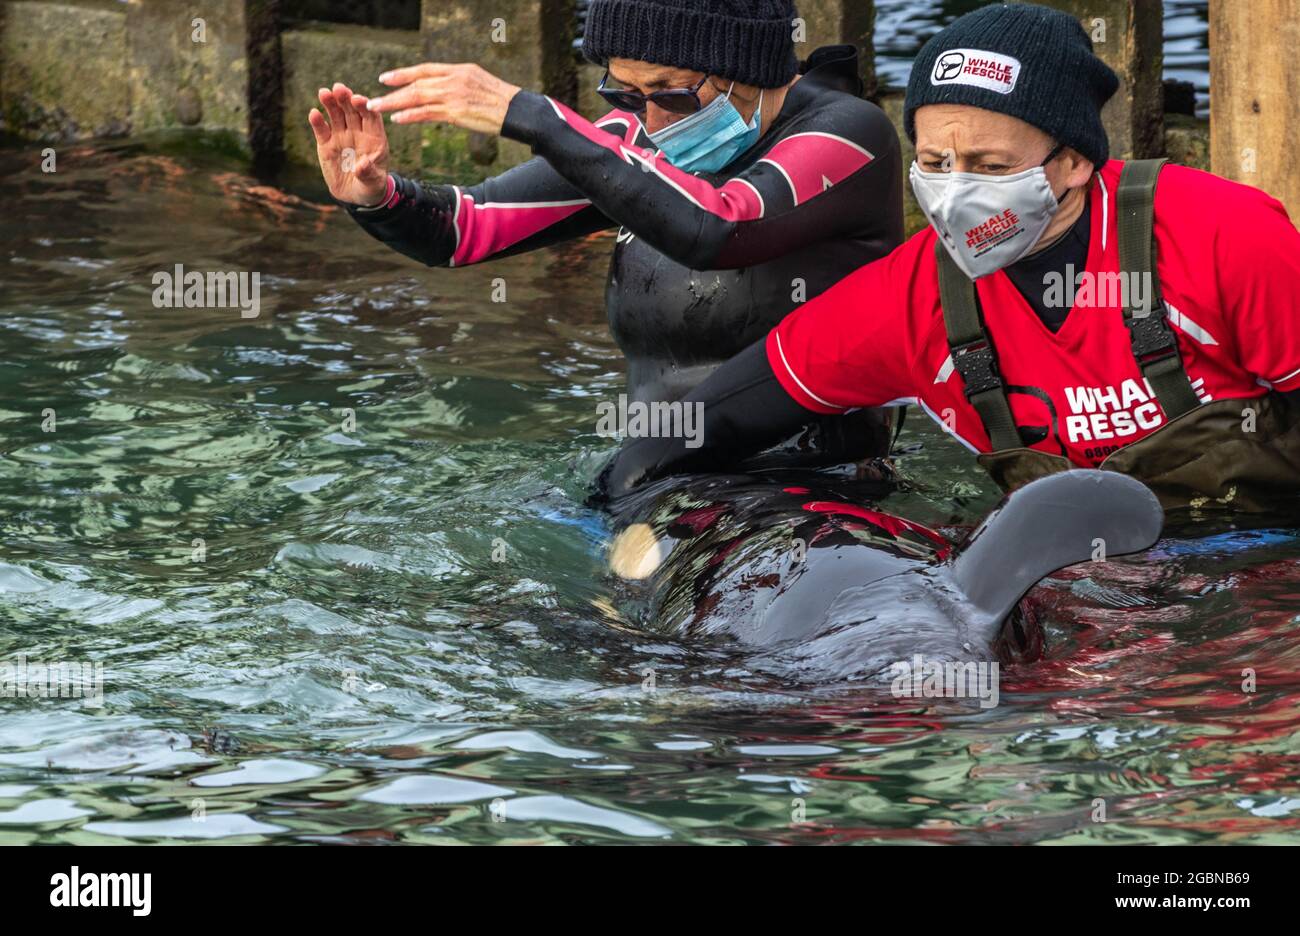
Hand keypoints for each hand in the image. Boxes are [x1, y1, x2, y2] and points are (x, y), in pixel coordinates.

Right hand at [309, 82, 389, 205]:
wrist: (354, 195)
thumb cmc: (370, 186)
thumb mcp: (373, 182)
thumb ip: (368, 172)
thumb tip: (363, 164)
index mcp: (374, 137)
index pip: (371, 116)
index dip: (365, 106)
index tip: (358, 99)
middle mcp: (358, 132)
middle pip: (352, 110)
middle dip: (346, 98)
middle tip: (339, 88)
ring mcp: (341, 136)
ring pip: (336, 115)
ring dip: (330, 103)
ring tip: (324, 93)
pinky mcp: (326, 143)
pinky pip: (321, 129)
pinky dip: (317, 121)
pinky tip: (314, 113)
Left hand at [366, 63, 520, 134]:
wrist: (517, 110)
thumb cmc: (500, 101)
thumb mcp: (479, 83)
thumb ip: (459, 84)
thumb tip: (445, 91)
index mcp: (458, 70)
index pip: (425, 70)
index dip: (404, 74)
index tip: (386, 78)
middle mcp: (453, 79)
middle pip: (416, 83)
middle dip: (393, 90)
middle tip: (374, 97)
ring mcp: (453, 95)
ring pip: (417, 97)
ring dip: (394, 103)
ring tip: (378, 108)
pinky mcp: (456, 112)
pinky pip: (427, 113)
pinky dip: (410, 115)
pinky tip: (397, 118)